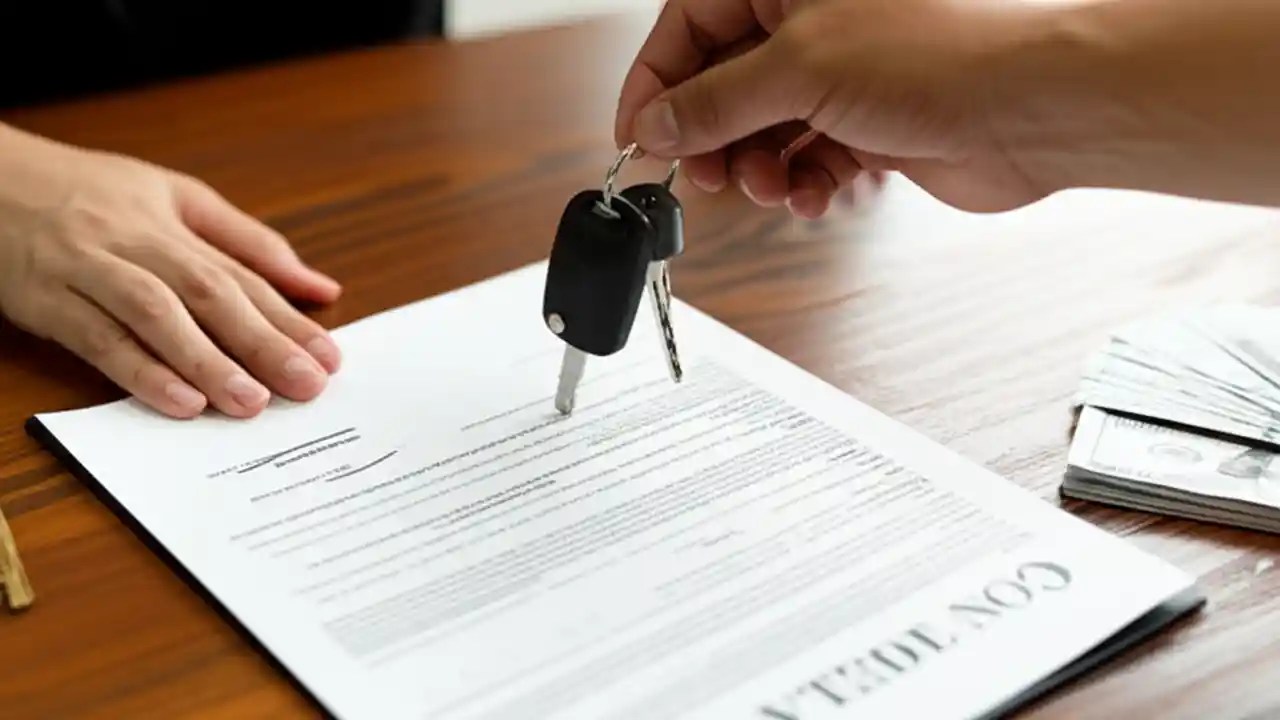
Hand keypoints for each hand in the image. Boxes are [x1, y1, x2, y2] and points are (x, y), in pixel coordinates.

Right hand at [0, 125, 342, 418]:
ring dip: (206, 360)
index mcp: (173, 218)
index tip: (331, 357)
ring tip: (249, 402)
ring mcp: (87, 268)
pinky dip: (139, 370)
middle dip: (264, 341)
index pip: (243, 273)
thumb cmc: (87, 191)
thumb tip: (321, 286)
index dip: (289, 317)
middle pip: (210, 291)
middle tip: (306, 385)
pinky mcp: (45, 298)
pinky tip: (178, 401)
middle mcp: (135, 240)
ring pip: (155, 314)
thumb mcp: (172, 196)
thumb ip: (247, 243)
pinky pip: (97, 337)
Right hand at [614, 0, 1061, 216]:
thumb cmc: (937, 54)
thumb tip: (653, 125)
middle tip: (705, 177)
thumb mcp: (798, 70)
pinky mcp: (868, 122)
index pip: (690, 23)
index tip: (637, 138)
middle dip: (711, 137)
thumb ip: (713, 102)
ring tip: (771, 188)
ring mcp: (841, 73)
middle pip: (723, 82)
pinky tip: (815, 196)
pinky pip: (808, 157)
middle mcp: (811, 20)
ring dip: (757, 167)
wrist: (1032, 107)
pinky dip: (804, 182)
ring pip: (763, 128)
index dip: (656, 83)